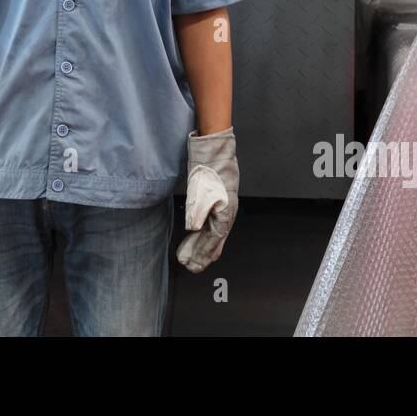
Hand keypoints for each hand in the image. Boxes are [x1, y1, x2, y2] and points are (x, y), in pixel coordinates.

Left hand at [175, 127, 238, 272]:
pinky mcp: (217, 200)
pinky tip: (198, 237)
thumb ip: (196, 211)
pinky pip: (212, 223)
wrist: (215, 148)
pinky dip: (205, 234)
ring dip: (202, 246)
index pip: (213, 239)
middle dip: (202, 254)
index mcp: (226, 212)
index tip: (190, 263)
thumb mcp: (200, 190)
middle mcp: (227, 212)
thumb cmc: (209, 167)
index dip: (201, 253)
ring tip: (192, 258)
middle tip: (190, 267)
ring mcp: (223, 206)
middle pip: (215, 240)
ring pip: (214, 233)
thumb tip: (192, 229)